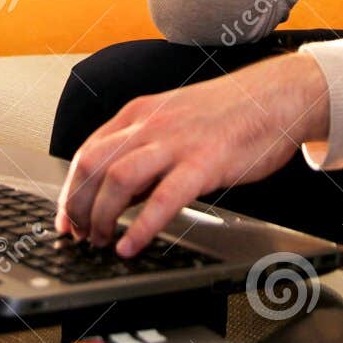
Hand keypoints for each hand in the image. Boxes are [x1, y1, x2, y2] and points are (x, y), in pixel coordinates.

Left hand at [54, 53, 329, 256]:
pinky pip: (163, 200)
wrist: (275, 96)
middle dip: (77, 206)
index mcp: (140, 113)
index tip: (66, 217)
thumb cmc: (230, 112)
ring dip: (102, 217)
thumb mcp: (174, 119)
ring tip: (102, 241)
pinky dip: (141, 227)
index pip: (87, 151)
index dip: (69, 190)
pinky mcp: (204, 163)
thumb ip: (146, 149)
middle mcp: (150, 124)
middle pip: (92, 166)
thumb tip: (122, 190)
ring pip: (118, 180)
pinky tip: (131, 246)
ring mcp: (176, 142)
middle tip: (79, 235)